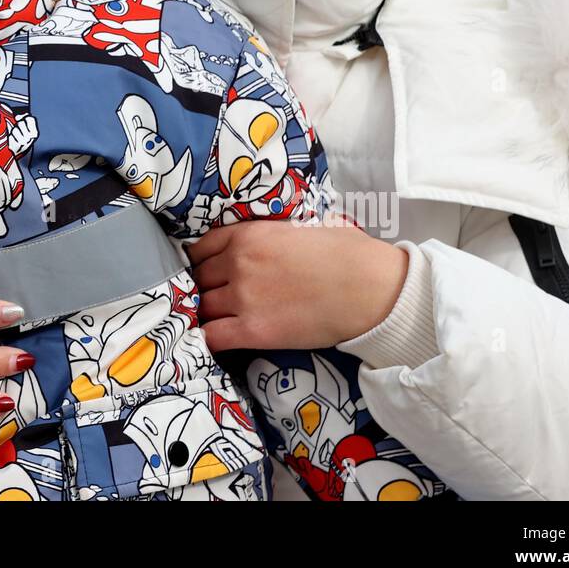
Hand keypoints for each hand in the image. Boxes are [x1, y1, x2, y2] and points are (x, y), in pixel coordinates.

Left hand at [185, 216, 408, 351]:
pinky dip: (209, 339)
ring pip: (203, 306)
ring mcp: (243, 296)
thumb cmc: (347, 254)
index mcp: (249, 234)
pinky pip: (213, 336)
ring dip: (208, 313)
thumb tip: (276, 240)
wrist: (368, 287)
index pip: (202, 247)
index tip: (207, 271)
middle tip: (217, 297)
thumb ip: (273, 234)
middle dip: (206, 287)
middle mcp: (238, 262)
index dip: (201, 261)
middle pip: (199, 278)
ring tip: (219, 320)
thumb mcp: (301, 227)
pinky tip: (216, 340)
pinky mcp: (253, 330)